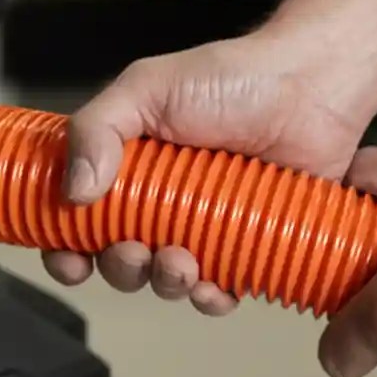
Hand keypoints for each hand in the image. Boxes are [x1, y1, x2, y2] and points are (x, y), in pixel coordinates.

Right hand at [42, 32, 375, 314]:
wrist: (310, 88)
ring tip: (181, 260)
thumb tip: (72, 190)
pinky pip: (220, 290)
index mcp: (128, 166)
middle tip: (134, 249)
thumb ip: (97, 129)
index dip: (65, 246)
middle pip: (119, 259)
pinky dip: (211, 297)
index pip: (78, 219)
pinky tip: (214, 284)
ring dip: (164, 282)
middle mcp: (161, 201)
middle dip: (120, 266)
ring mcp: (204, 227)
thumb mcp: (147, 88)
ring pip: (166, 280)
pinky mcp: (246, 246)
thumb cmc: (233, 79)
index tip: (67, 256)